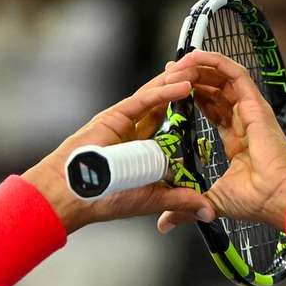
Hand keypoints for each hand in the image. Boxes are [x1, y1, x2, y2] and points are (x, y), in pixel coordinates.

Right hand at [23, 66, 216, 232]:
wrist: (74, 194)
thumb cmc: (105, 199)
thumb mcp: (154, 199)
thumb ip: (181, 199)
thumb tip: (208, 211)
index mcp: (146, 154)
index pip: (173, 132)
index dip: (191, 120)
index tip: (211, 109)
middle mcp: (137, 135)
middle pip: (166, 109)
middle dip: (186, 94)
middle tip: (207, 80)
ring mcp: (126, 123)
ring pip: (156, 98)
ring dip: (177, 86)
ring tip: (199, 74)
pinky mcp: (116, 115)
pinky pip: (143, 100)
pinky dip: (163, 92)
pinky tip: (183, 86)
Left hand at [156, 50, 285, 233]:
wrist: (276, 197)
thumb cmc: (255, 200)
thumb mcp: (210, 201)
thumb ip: (186, 206)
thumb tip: (165, 222)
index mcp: (237, 140)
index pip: (213, 109)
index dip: (193, 97)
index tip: (172, 90)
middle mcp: (245, 121)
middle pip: (215, 88)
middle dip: (191, 77)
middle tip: (169, 72)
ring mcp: (251, 110)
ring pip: (222, 76)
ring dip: (198, 67)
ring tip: (176, 64)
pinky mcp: (255, 104)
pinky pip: (234, 73)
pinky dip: (214, 62)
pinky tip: (194, 57)